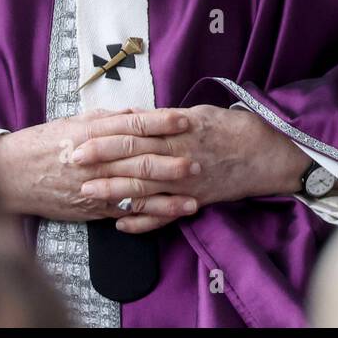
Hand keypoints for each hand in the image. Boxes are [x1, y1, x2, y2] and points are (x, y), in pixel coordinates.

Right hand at [0, 107, 199, 229]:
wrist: (10, 175)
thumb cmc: (44, 144)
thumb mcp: (73, 123)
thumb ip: (107, 118)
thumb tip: (139, 113)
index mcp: (91, 133)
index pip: (132, 125)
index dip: (161, 122)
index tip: (186, 119)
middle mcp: (95, 160)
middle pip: (139, 160)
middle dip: (171, 162)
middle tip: (199, 161)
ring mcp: (93, 187)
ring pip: (135, 192)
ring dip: (167, 196)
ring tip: (194, 197)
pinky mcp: (91, 208)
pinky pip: (124, 213)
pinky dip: (148, 216)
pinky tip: (169, 216)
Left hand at [73, 104, 310, 232]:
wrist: (266, 153)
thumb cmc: (230, 128)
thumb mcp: (198, 113)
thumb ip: (166, 119)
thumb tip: (136, 117)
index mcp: (178, 130)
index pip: (134, 132)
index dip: (105, 138)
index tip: (80, 139)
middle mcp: (179, 157)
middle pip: (133, 160)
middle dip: (100, 163)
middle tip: (71, 164)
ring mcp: (185, 182)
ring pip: (144, 189)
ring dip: (113, 192)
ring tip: (87, 194)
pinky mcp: (194, 201)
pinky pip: (164, 215)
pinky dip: (143, 222)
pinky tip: (120, 224)